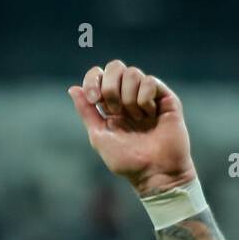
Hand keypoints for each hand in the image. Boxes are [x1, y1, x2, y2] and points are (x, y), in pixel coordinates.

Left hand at [68, 60, 195, 196]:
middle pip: (115, 66)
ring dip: (128, 97)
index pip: (99, 74)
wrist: (155, 172)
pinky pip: (150, 81)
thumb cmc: (127, 161)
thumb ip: (86, 112)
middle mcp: (129, 97)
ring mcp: (148, 96)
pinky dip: (144, 98)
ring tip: (136, 119)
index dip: (93, 80)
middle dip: (110, 86)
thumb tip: (72, 89)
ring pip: (133, 72)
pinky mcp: (165, 98)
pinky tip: (149, 114)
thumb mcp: (99, 136)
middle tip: (114, 110)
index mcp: (111, 105)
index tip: (94, 100)